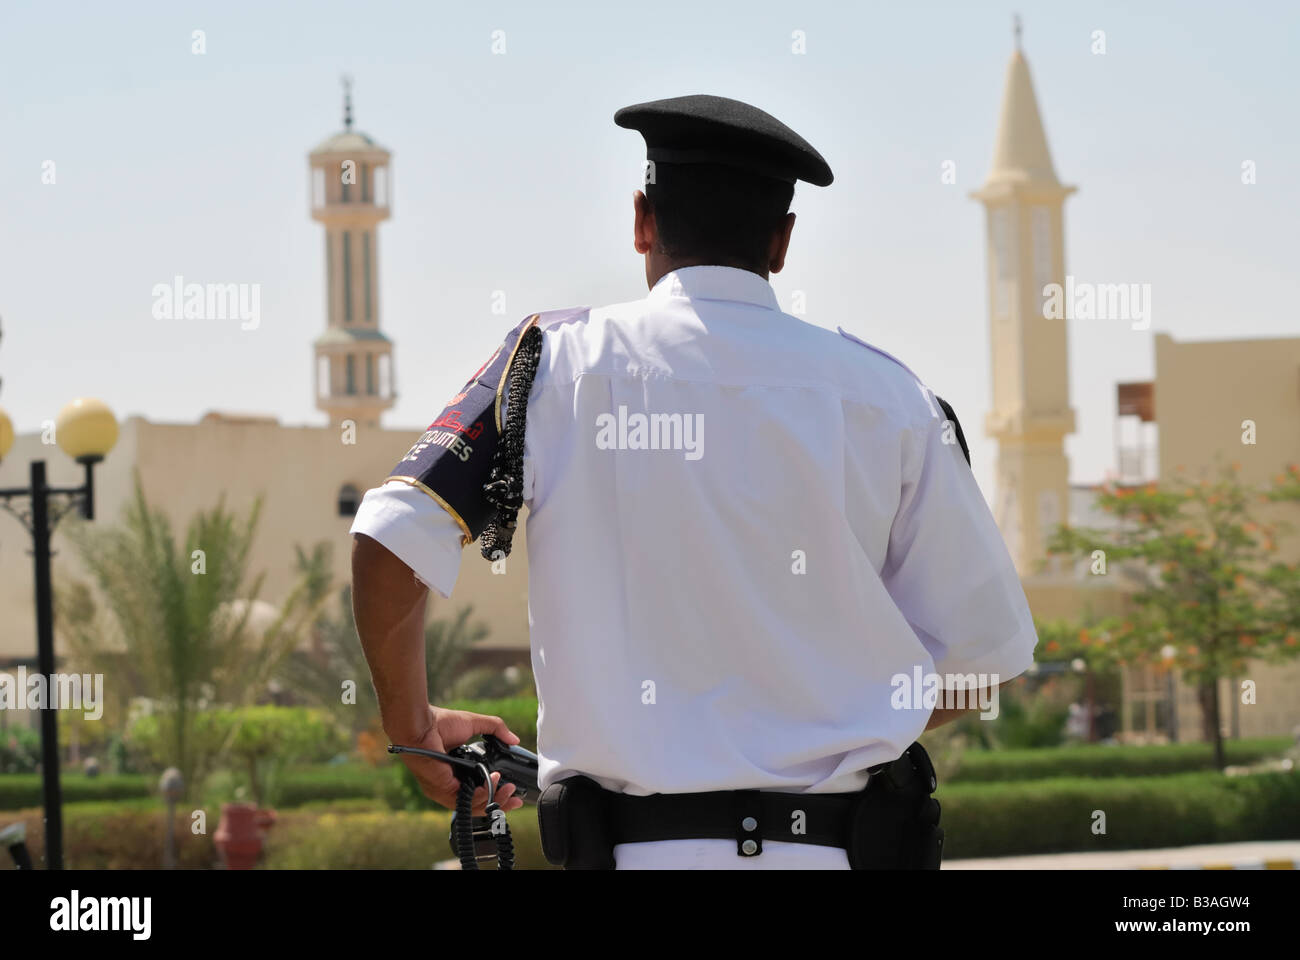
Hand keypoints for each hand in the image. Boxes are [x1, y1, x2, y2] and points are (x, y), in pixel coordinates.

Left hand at [393, 705, 525, 813]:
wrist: (423, 725)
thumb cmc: (441, 723)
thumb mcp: (474, 724)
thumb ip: (496, 729)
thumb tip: (514, 740)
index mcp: (458, 771)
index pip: (479, 790)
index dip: (497, 792)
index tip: (513, 789)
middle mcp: (452, 784)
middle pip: (479, 803)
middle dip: (500, 802)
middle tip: (515, 796)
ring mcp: (446, 790)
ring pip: (475, 806)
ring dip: (494, 798)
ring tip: (507, 787)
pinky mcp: (443, 791)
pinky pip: (467, 801)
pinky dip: (483, 795)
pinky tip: (493, 783)